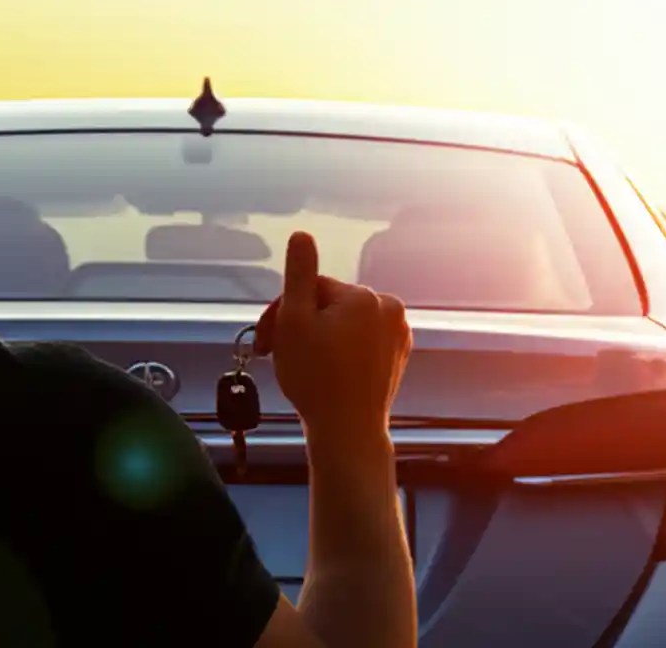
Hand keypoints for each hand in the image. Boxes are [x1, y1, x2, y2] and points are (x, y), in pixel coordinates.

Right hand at [254, 232, 411, 445]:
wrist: (347, 431)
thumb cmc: (316, 379)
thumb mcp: (295, 322)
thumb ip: (299, 275)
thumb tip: (302, 235)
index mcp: (363, 296)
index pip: (312, 288)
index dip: (284, 311)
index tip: (268, 339)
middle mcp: (389, 308)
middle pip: (330, 304)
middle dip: (303, 324)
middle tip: (278, 353)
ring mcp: (397, 333)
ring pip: (346, 322)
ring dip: (322, 336)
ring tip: (304, 364)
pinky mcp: (398, 355)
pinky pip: (363, 340)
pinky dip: (344, 350)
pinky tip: (328, 372)